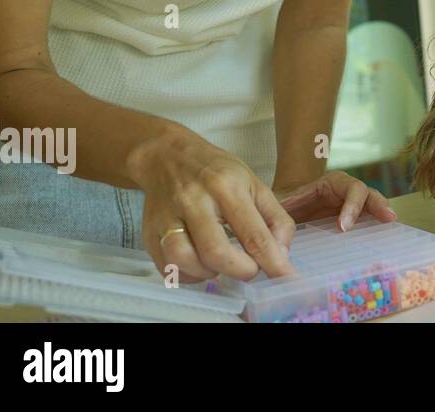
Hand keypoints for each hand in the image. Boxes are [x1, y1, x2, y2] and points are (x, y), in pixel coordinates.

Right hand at [132, 130, 295, 283]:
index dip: (271, 262)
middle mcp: (194, 201)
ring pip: (183, 260)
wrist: (167, 157)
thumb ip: (275, 219)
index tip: (285, 277)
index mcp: (227, 187)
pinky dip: (188, 274)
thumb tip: (281, 256)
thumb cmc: (216, 172)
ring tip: (220, 264)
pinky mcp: (148, 232)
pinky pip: (167, 267)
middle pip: (215, 251)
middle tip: (250, 269)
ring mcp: (167, 217)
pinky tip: (200, 264)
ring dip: (208, 273)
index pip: (252, 233)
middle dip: (240, 270)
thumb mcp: (254, 184)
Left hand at [274, 171, 397, 230]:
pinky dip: (380, 227)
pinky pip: (372, 220)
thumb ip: (286, 204)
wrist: (293, 210)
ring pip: (375, 205)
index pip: (352, 189)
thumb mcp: (287, 201)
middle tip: (387, 218)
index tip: (343, 228)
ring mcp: (357, 205)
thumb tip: (281, 212)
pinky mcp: (359, 219)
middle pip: (369, 194)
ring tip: (392, 224)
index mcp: (334, 183)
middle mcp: (350, 192)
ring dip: (384, 213)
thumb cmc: (291, 203)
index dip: (352, 206)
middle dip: (378, 205)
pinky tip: (386, 238)